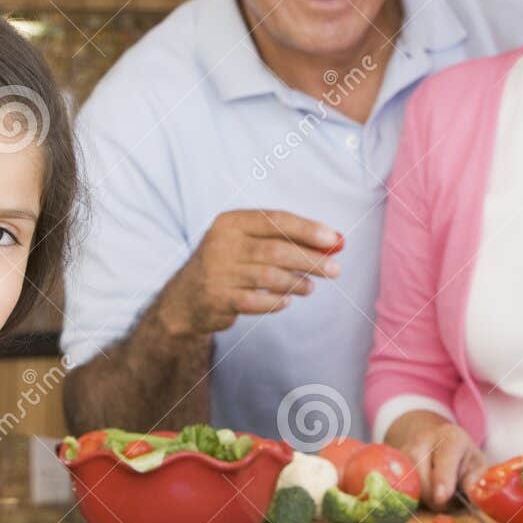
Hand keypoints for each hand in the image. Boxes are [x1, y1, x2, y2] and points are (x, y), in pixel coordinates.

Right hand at [160, 210, 341, 335]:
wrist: (186, 298)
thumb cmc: (230, 265)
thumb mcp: (250, 244)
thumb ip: (288, 240)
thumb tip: (334, 242)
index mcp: (231, 222)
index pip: (275, 220)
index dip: (307, 229)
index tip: (334, 239)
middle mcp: (221, 243)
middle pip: (276, 250)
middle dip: (310, 260)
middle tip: (335, 269)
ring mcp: (217, 271)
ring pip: (269, 277)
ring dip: (296, 283)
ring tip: (310, 287)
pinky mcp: (217, 298)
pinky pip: (257, 301)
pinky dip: (276, 301)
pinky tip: (286, 301)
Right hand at [385, 410, 486, 509]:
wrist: (434, 440)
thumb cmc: (460, 457)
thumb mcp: (477, 464)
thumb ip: (476, 478)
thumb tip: (470, 492)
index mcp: (451, 437)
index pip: (445, 459)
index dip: (443, 479)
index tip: (441, 497)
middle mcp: (423, 440)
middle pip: (421, 475)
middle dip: (433, 497)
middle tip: (446, 500)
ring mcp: (404, 450)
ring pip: (407, 483)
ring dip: (421, 497)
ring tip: (435, 492)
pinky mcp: (391, 463)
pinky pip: (397, 486)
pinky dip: (409, 496)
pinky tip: (421, 491)